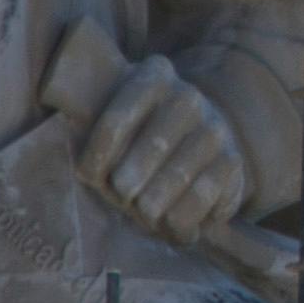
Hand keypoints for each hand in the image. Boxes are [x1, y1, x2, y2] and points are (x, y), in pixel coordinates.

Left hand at [81, 56, 259, 244]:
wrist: (187, 142)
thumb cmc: (131, 135)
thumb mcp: (109, 116)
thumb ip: (85, 115)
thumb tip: (72, 137)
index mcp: (152, 77)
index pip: (120, 115)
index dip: (101, 149)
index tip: (87, 174)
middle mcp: (187, 97)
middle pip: (155, 143)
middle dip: (133, 177)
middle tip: (122, 195)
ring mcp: (214, 128)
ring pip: (181, 172)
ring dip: (157, 201)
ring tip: (146, 214)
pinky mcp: (232, 161)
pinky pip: (206, 194)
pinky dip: (185, 216)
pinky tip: (172, 225)